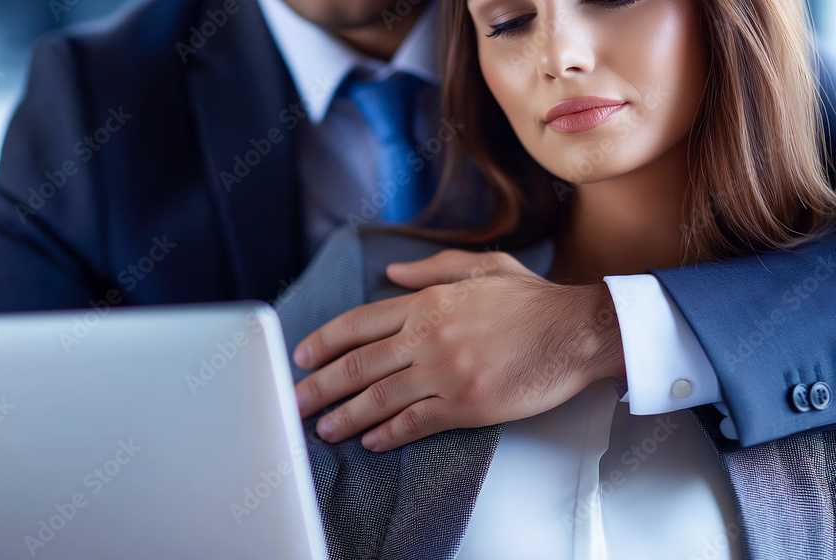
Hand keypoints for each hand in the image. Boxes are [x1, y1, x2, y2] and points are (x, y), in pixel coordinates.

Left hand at [292, 249, 625, 451]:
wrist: (578, 332)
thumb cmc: (533, 300)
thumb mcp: (481, 266)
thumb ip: (431, 268)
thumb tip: (390, 272)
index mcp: (427, 302)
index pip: (358, 323)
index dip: (325, 341)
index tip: (303, 356)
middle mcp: (427, 337)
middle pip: (357, 365)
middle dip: (319, 386)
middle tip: (295, 401)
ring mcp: (445, 372)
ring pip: (378, 399)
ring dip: (345, 416)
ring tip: (323, 429)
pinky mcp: (466, 405)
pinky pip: (415, 423)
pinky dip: (388, 434)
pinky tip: (370, 441)